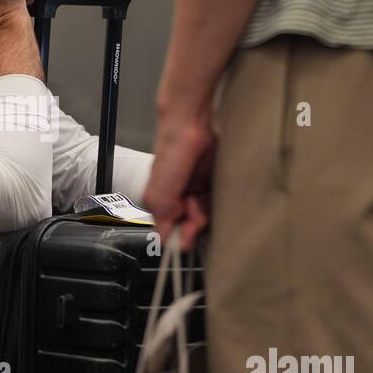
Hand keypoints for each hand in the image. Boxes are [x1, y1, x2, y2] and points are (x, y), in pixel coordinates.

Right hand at [144, 113, 214, 250]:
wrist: (190, 129)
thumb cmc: (171, 155)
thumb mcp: (159, 194)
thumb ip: (163, 219)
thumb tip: (169, 243)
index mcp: (159, 206)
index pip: (170, 234)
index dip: (180, 235)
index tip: (188, 229)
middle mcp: (174, 202)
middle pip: (188, 228)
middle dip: (194, 222)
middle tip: (194, 206)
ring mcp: (191, 194)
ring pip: (202, 218)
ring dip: (204, 212)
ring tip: (199, 194)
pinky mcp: (205, 186)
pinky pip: (212, 205)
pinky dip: (214, 205)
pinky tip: (210, 195)